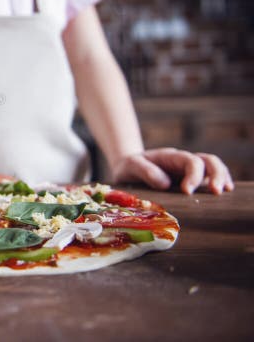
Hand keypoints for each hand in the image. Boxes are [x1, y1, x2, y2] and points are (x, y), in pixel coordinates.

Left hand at [111, 147, 233, 194]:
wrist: (127, 169)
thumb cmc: (129, 167)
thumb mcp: (130, 165)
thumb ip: (145, 171)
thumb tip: (165, 183)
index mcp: (170, 157)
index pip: (190, 161)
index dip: (193, 175)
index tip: (187, 191)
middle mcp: (184, 162)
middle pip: (208, 161)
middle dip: (216, 174)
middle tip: (217, 191)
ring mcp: (189, 172)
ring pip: (214, 168)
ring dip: (222, 178)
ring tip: (225, 192)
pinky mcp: (191, 182)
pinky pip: (210, 180)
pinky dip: (220, 184)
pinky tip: (225, 195)